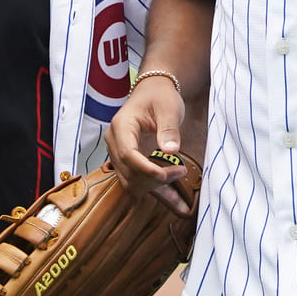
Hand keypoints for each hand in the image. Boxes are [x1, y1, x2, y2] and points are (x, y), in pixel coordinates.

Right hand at [108, 79, 197, 214]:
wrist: (153, 91)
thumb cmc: (160, 96)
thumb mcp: (169, 108)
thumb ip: (169, 128)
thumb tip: (172, 150)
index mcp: (121, 126)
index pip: (127, 154)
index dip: (145, 169)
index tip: (166, 175)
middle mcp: (115, 142)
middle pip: (128, 171)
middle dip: (154, 177)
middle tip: (181, 171)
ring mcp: (119, 153)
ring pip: (131, 181)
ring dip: (154, 186)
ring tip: (179, 176)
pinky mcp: (128, 161)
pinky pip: (138, 181)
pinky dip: (156, 190)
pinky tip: (178, 205)